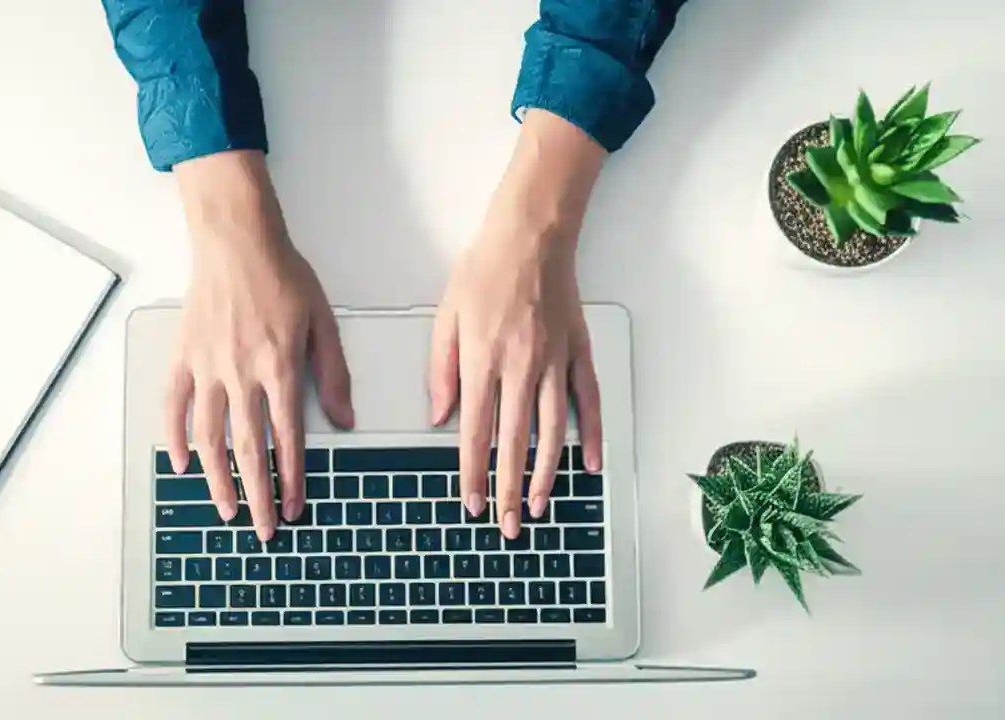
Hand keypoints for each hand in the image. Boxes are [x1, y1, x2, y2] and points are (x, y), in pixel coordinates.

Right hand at [164, 151, 353, 540]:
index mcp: (280, 367)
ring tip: (227, 510)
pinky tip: (183, 464)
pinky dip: (176, 437)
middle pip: (249, 448)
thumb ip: (334, 373)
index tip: (296, 508)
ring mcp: (208, 367)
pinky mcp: (184, 356)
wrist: (236, 240)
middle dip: (258, 495)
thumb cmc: (283, 275)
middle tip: (264, 529)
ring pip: (211, 436)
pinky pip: (175, 405)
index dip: (293, 479)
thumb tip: (346, 420)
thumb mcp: (322, 321)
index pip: (288, 438)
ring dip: (218, 479)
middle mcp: (241, 373)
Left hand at [429, 110, 605, 538]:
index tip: (471, 502)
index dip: (473, 473)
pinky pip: (588, 402)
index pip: (476, 432)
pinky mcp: (578, 352)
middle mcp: (522, 368)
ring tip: (541, 505)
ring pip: (553, 430)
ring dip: (547, 473)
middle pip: (515, 442)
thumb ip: (442, 370)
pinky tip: (589, 465)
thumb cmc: (485, 270)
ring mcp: (555, 362)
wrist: (532, 233)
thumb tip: (441, 416)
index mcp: (483, 361)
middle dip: (509, 489)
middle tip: (509, 524)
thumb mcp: (445, 316)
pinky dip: (591, 435)